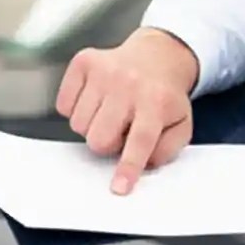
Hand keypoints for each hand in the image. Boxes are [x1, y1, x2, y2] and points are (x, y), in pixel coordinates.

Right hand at [55, 28, 199, 195]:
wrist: (157, 56)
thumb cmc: (164, 97)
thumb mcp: (181, 124)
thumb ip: (166, 150)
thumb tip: (143, 165)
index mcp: (157, 101)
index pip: (141, 140)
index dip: (129, 166)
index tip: (119, 187)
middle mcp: (129, 83)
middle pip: (99, 139)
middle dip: (108, 145)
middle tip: (122, 131)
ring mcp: (104, 70)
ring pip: (78, 125)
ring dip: (93, 127)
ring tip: (111, 113)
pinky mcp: (83, 62)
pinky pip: (64, 106)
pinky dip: (77, 109)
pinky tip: (97, 100)